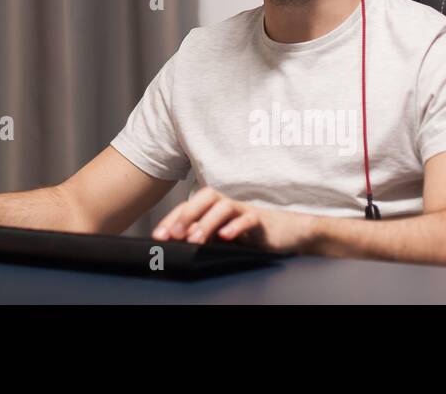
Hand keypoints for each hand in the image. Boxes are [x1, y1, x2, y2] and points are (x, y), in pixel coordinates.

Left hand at [152, 188, 314, 253]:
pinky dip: (236, 226)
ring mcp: (244, 210)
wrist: (286, 233)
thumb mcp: (221, 238)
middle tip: (174, 235)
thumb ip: (203, 238)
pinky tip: (226, 237)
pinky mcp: (261, 220)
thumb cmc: (250, 235)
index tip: (159, 236)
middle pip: (204, 198)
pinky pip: (248, 218)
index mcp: (214, 207)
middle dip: (186, 215)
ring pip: (223, 206)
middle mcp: (227, 204)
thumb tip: (177, 247)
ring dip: (206, 222)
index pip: (189, 206)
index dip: (172, 219)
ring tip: (195, 239)